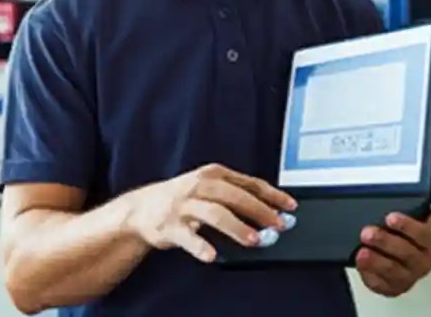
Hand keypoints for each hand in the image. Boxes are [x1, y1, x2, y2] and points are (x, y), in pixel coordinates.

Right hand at [125, 163, 296, 262]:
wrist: (140, 209)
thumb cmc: (183, 199)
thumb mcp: (208, 187)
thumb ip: (236, 195)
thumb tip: (270, 211)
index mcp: (213, 174)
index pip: (249, 183)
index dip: (272, 195)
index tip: (291, 206)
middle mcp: (200, 186)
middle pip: (235, 197)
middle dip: (260, 212)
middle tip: (278, 226)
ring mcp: (184, 206)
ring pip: (215, 214)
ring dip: (237, 227)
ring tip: (254, 240)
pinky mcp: (170, 226)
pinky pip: (188, 238)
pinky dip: (201, 246)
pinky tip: (212, 255)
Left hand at [355, 211, 430, 297]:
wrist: (393, 254)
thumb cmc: (401, 235)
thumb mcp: (406, 221)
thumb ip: (407, 211)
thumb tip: (397, 196)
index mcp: (430, 243)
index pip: (422, 234)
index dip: (407, 225)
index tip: (390, 217)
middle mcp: (423, 263)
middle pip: (407, 253)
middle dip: (385, 242)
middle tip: (368, 233)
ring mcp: (408, 278)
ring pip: (393, 270)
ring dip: (376, 260)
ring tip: (362, 251)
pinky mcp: (392, 289)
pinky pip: (380, 284)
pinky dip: (369, 274)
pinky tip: (362, 264)